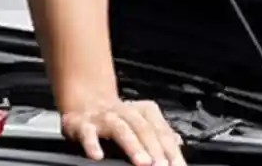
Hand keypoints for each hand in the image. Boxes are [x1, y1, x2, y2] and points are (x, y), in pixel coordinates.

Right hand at [60, 97, 185, 165]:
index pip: (161, 132)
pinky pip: (88, 134)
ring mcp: (105, 118)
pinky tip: (97, 156)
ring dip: (133, 147)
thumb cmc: (119, 118)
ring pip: (122, 130)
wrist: (87, 102)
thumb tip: (178, 143)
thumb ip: (159, 132)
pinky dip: (92, 145)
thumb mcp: (141, 121)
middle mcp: (127, 113)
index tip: (178, 165)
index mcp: (144, 112)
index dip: (171, 150)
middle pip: (144, 130)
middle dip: (155, 149)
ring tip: (143, 163)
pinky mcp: (83, 124)